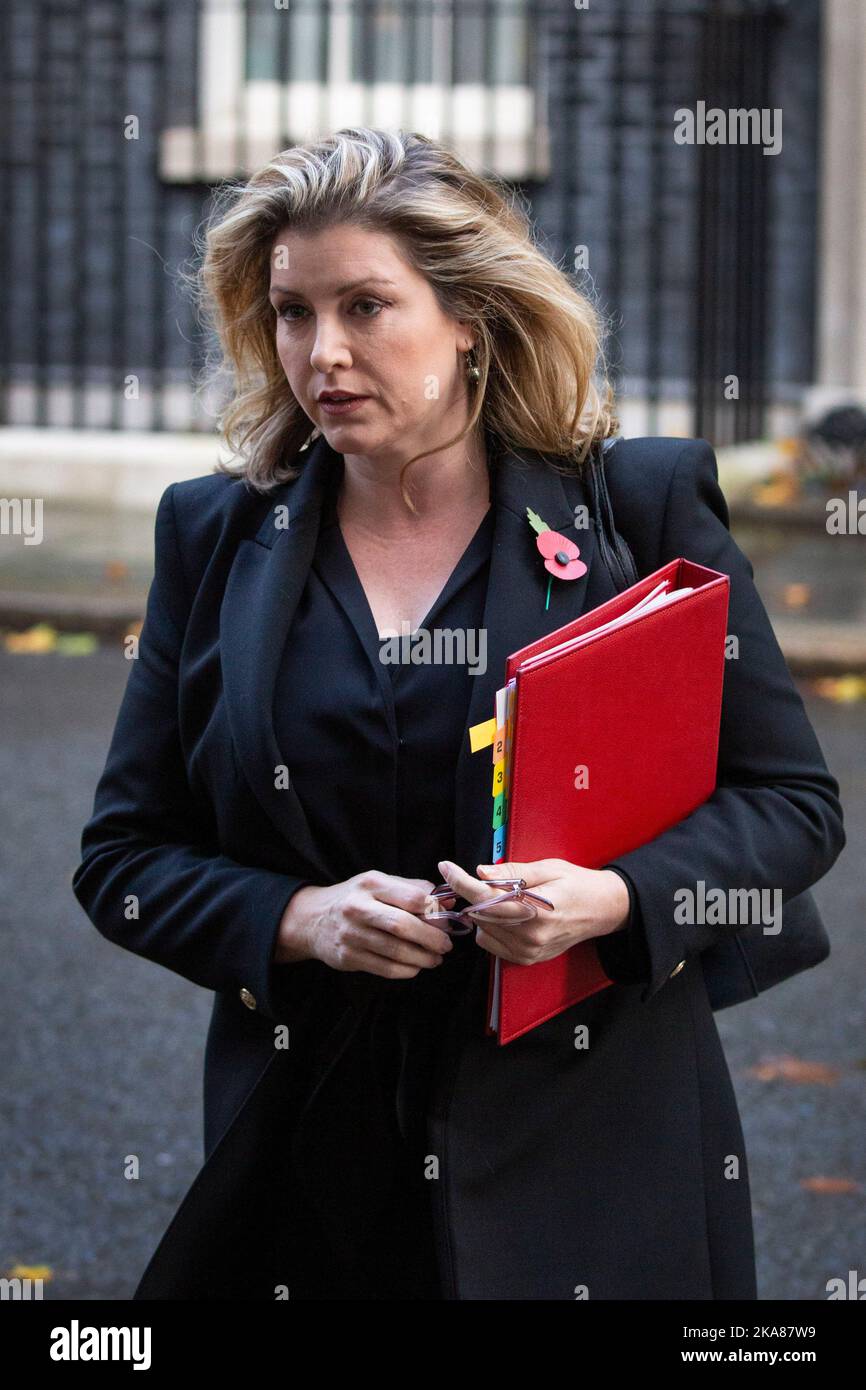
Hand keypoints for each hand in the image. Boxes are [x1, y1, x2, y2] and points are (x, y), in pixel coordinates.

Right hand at [274, 870, 453, 978]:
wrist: (312, 919)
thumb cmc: (354, 898)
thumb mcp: (378, 883)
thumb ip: (411, 889)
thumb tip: (446, 900)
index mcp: (370, 884)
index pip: (411, 897)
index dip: (434, 910)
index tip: (446, 919)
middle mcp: (358, 908)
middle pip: (403, 926)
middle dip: (431, 938)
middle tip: (446, 945)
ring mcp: (351, 934)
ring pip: (396, 951)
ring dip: (422, 958)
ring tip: (435, 958)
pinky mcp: (348, 957)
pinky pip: (385, 968)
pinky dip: (406, 970)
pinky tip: (415, 967)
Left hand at [431, 858, 630, 965]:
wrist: (603, 911)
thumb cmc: (577, 884)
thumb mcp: (548, 867)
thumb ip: (513, 873)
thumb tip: (481, 872)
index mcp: (536, 910)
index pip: (486, 897)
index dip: (461, 881)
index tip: (445, 867)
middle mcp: (530, 936)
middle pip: (480, 914)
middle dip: (475, 894)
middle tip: (487, 880)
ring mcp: (528, 951)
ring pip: (482, 931)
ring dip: (484, 913)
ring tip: (508, 900)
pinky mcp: (527, 960)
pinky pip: (492, 944)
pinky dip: (492, 928)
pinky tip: (510, 917)